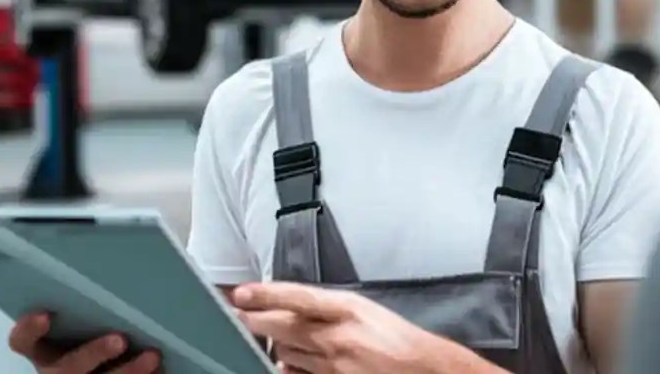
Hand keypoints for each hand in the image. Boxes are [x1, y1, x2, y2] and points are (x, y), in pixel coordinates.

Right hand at [7, 311, 161, 372]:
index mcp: (44, 348)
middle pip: (66, 368)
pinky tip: (162, 366)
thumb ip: (89, 299)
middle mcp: (57, 369)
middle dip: (94, 354)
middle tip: (120, 338)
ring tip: (152, 356)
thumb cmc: (97, 324)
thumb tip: (116, 260)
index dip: (30, 329)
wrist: (107, 355)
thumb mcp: (86, 313)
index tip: (46, 314)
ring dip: (128, 371)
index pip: (22, 341)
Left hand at [232, 282, 499, 373]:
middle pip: (282, 327)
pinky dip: (289, 369)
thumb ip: (326, 310)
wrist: (422, 368)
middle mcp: (337, 336)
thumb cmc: (394, 337)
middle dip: (255, 320)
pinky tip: (287, 364)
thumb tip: (290, 309)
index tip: (241, 293)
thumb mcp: (362, 310)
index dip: (266, 294)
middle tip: (237, 314)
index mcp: (347, 309)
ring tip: (272, 336)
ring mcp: (334, 365)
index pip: (297, 297)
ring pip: (286, 353)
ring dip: (276, 344)